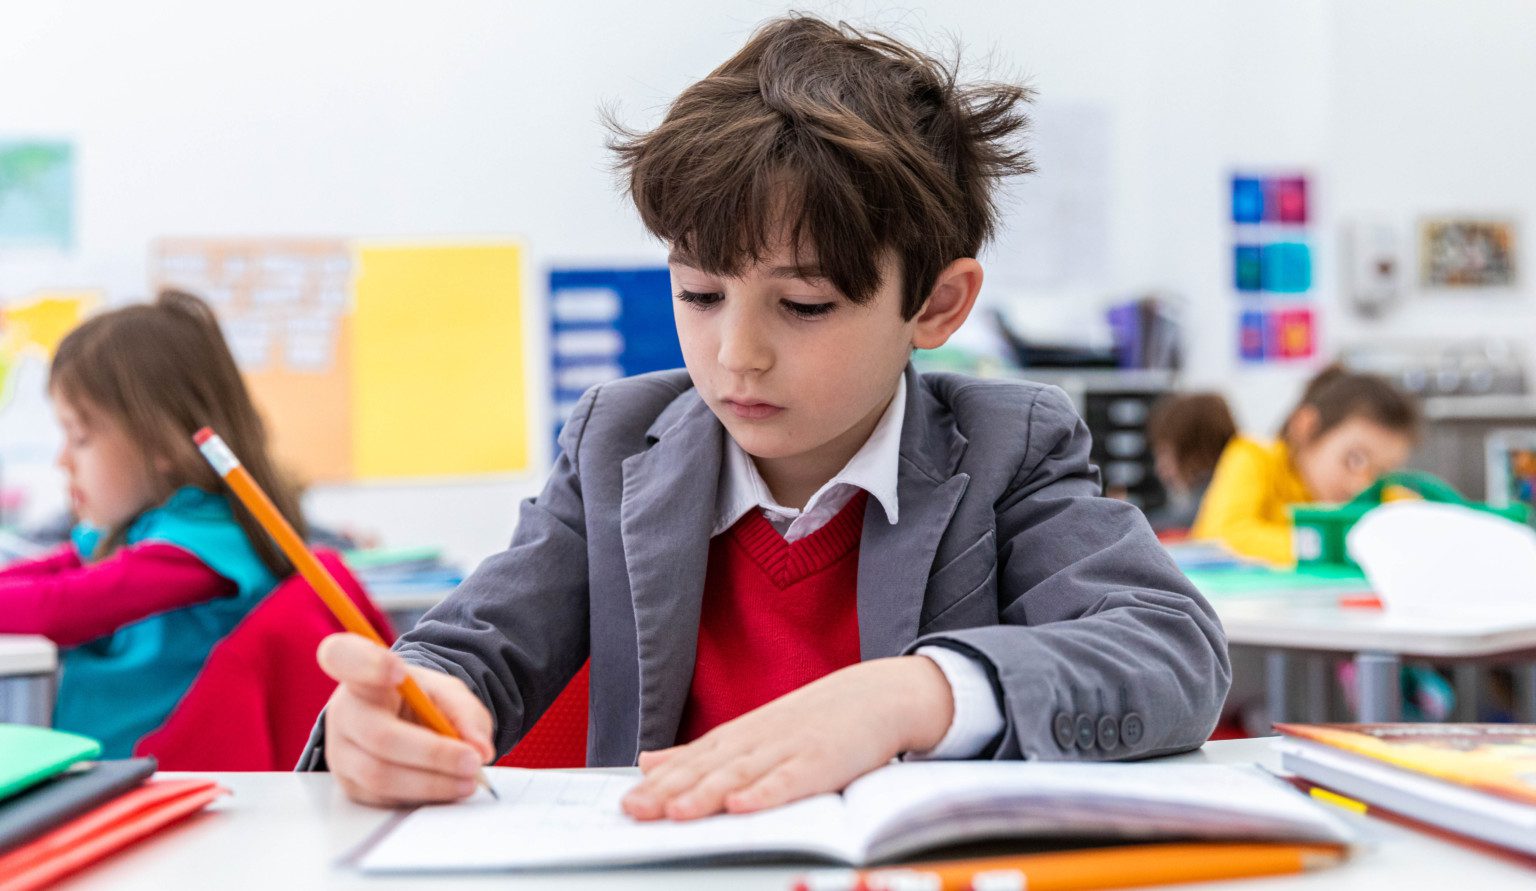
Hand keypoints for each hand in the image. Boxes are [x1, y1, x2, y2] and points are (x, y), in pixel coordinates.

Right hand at [317, 632, 495, 806]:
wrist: (405, 722)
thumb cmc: (420, 701)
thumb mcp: (447, 693)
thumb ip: (466, 714)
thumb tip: (479, 749)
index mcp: (361, 673)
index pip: (344, 657)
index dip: (368, 665)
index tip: (399, 672)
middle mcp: (344, 711)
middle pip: (379, 736)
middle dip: (433, 753)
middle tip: (471, 761)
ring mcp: (341, 752)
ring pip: (381, 775)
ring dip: (431, 783)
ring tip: (467, 780)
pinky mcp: (350, 785)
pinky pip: (385, 798)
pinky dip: (422, 796)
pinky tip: (448, 788)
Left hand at [621, 655, 953, 820]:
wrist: (875, 695)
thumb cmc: (812, 720)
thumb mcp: (751, 731)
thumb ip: (700, 751)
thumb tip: (649, 762)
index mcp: (738, 735)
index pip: (691, 761)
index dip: (658, 783)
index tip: (626, 804)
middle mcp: (757, 740)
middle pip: (707, 769)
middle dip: (670, 791)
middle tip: (636, 811)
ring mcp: (788, 749)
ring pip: (741, 775)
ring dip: (707, 794)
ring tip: (677, 812)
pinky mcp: (820, 762)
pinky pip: (790, 781)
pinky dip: (766, 793)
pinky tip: (742, 806)